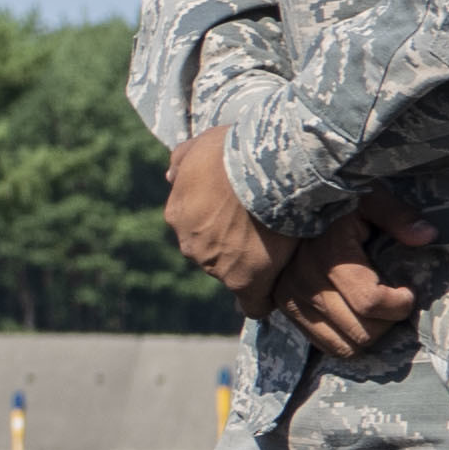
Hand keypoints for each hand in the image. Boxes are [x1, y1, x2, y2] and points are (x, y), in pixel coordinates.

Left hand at [162, 121, 285, 299]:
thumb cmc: (232, 150)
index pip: (195, 228)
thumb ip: (182, 162)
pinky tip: (270, 299)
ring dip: (251, 262)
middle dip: (233, 243)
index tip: (238, 221)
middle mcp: (190, 244)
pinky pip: (252, 302)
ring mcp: (216, 264)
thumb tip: (169, 176)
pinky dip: (260, 301)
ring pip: (232, 271)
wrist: (262, 167)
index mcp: (178, 214)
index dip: (218, 226)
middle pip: (213, 251)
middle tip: (264, 227)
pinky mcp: (245, 280)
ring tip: (279, 247)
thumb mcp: (199, 146)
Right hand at [271, 193, 433, 358]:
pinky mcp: (287, 310)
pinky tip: (357, 316)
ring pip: (345, 346)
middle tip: (394, 301)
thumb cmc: (339, 204)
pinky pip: (326, 345)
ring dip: (369, 333)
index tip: (408, 291)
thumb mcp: (369, 199)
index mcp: (329, 256)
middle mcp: (305, 283)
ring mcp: (292, 300)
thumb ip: (396, 215)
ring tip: (377, 311)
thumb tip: (427, 236)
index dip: (399, 304)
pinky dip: (347, 338)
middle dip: (387, 322)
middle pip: (361, 332)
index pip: (370, 302)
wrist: (291, 207)